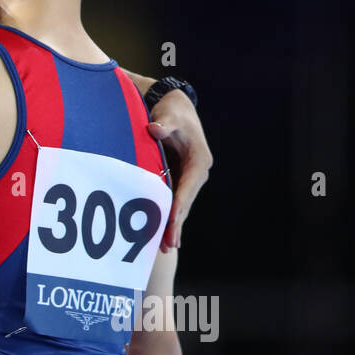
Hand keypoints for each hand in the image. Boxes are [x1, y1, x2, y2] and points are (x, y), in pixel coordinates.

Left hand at [147, 92, 212, 252]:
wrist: (175, 107)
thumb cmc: (172, 111)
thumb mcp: (169, 115)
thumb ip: (164, 124)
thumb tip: (155, 129)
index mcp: (199, 160)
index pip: (188, 187)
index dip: (178, 205)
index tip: (171, 221)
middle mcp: (197, 172)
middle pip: (186, 201)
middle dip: (177, 223)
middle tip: (169, 245)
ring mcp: (190, 177)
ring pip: (181, 204)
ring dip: (174, 224)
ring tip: (167, 247)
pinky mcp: (180, 177)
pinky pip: (175, 199)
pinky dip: (169, 215)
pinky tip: (163, 232)